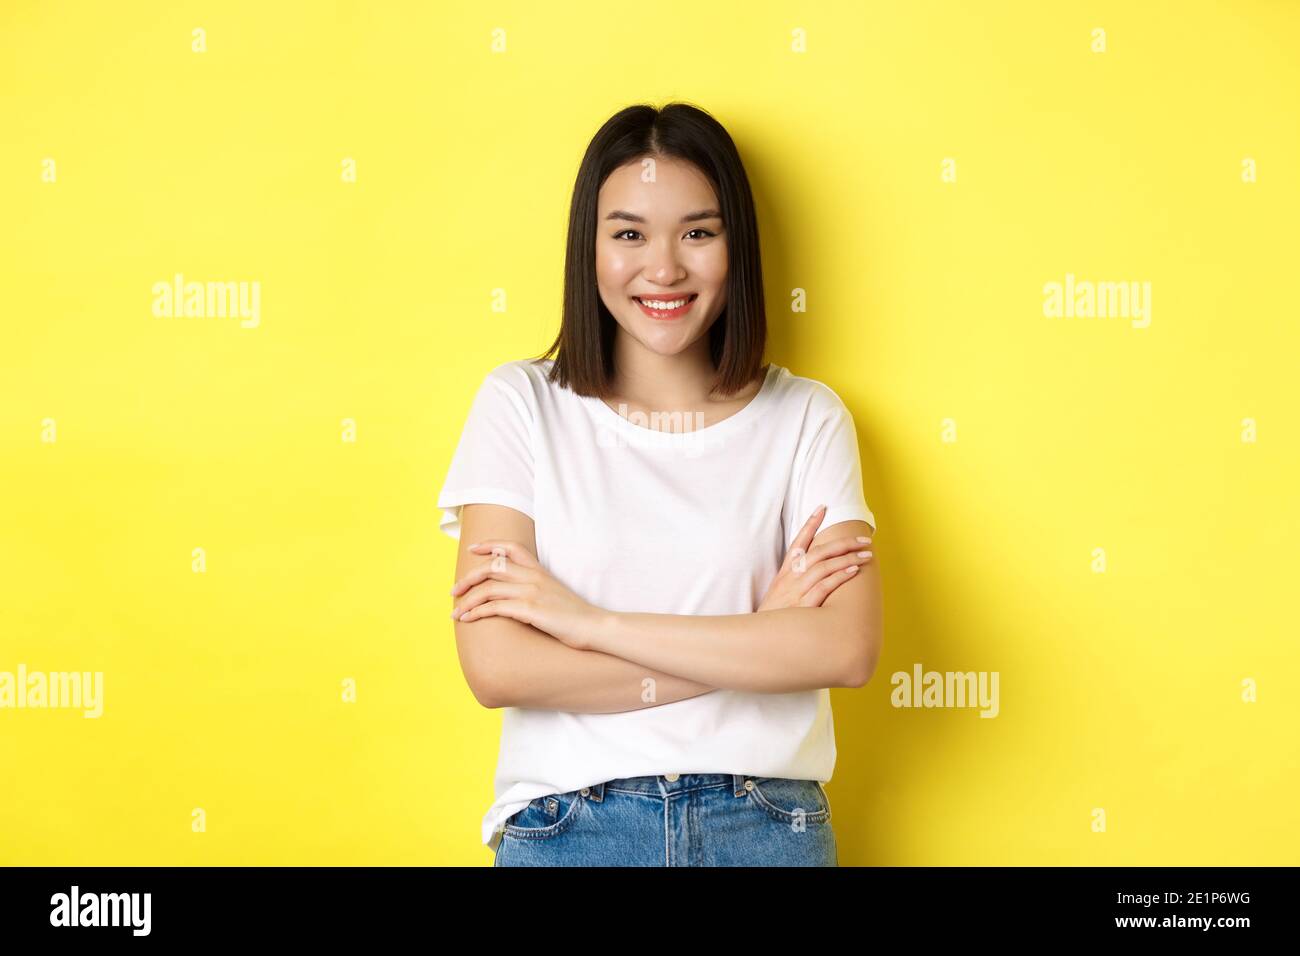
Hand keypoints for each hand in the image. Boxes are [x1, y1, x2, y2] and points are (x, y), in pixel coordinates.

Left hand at [450, 539, 604, 649]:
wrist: (594, 626)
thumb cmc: (574, 615)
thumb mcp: (554, 593)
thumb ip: (536, 586)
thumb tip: (515, 592)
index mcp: (539, 570)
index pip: (511, 547)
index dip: (489, 545)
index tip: (472, 549)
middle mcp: (533, 576)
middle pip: (491, 567)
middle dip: (468, 578)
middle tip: (454, 591)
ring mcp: (531, 592)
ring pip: (488, 588)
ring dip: (467, 600)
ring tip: (455, 613)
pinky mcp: (530, 609)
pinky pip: (495, 607)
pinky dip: (477, 612)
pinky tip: (468, 619)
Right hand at [757, 505, 872, 611]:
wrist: (760, 638)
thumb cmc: (774, 617)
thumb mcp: (779, 594)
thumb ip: (794, 581)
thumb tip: (814, 570)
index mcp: (785, 573)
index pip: (798, 542)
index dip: (810, 524)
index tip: (822, 507)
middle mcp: (791, 578)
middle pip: (819, 552)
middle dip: (843, 543)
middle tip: (864, 539)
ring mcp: (796, 591)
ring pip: (824, 566)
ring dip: (848, 557)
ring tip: (867, 553)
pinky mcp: (803, 606)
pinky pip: (824, 586)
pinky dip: (839, 576)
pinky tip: (854, 570)